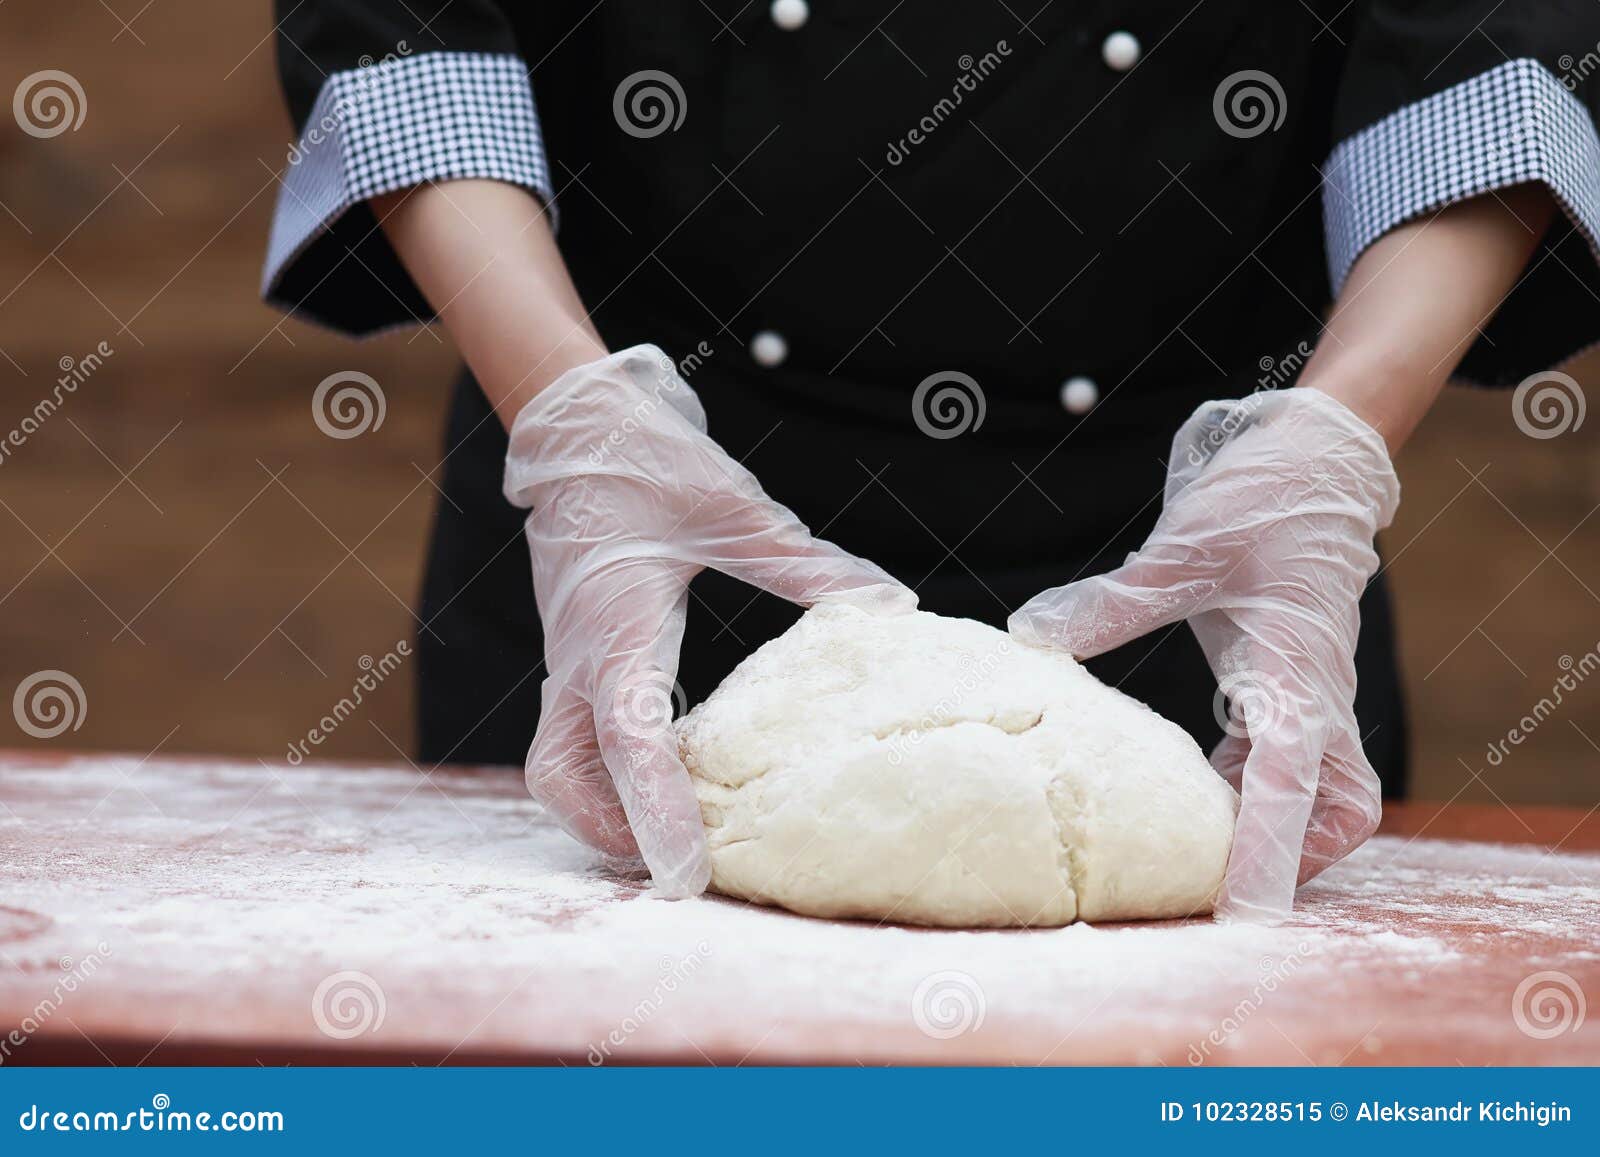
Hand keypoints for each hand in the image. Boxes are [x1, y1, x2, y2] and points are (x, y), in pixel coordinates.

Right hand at [504, 345, 914, 896]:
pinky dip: (607, 776)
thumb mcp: (734, 508)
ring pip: (558, 767)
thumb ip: (807, 564)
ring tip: (671, 839)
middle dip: (613, 834)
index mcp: (615, 626)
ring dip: (602, 812)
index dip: (656, 810)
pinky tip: (665, 780)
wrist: (574, 425)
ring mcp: (568, 659)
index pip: (628, 739)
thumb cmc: (648, 460)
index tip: (686, 870)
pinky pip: (574, 738)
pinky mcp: (575, 654)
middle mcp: (579, 656)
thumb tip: (889, 604)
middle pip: (566, 779)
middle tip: (680, 869)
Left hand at [1007, 388, 1399, 922]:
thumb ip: (1110, 602)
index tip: (1245, 910)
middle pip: (1337, 810)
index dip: (1266, 849)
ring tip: (1194, 856)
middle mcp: (1313, 694)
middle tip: (1227, 892)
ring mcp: (1307, 692)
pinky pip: (1280, 757)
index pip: (1288, 780)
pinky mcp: (1286, 681)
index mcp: (1295, 670)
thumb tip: (1030, 634)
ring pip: (1316, 790)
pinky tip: (1190, 791)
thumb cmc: (1263, 497)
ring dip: (1273, 827)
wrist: (1315, 458)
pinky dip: (1249, 787)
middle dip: (1297, 859)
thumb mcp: (1183, 548)